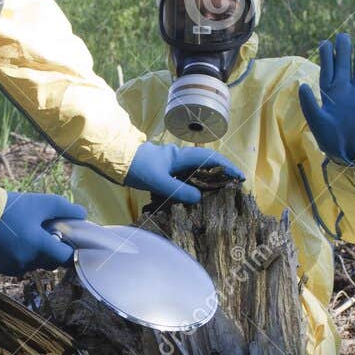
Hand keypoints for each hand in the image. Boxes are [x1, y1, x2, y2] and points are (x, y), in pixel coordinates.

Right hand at [0, 191, 85, 274]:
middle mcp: (28, 262)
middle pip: (51, 262)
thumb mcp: (41, 203)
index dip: (71, 249)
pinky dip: (22, 255)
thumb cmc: (10, 208)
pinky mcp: (3, 269)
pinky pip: (21, 265)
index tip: (69, 239)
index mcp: (39, 248)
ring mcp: (14, 268)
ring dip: (37, 252)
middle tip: (46, 231)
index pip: (66, 259)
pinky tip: (14, 240)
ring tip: (27, 233)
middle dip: (53, 249)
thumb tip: (83, 215)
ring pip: (35, 264)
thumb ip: (65, 209)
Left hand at [123, 141, 244, 204]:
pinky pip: (185, 177)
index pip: (210, 159)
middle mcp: (179, 158)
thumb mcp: (158, 180)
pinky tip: (196, 196)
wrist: (115, 159)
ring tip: (220, 194)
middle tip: (234, 188)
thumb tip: (199, 198)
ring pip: (196, 171)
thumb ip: (178, 190)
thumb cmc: (136, 167)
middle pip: (206, 164)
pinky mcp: (165, 171)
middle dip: (221, 174)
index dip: (227, 167)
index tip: (239, 177)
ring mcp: (172, 164)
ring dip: (208, 180)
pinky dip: (195, 184)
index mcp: (181, 157)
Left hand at [298, 33, 354, 165]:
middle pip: (344, 67)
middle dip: (344, 52)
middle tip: (344, 35)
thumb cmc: (328, 138)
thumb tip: (302, 85)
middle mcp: (344, 93)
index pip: (328, 71)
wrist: (346, 152)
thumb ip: (309, 104)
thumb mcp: (316, 121)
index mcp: (329, 95)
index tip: (325, 42)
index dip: (327, 57)